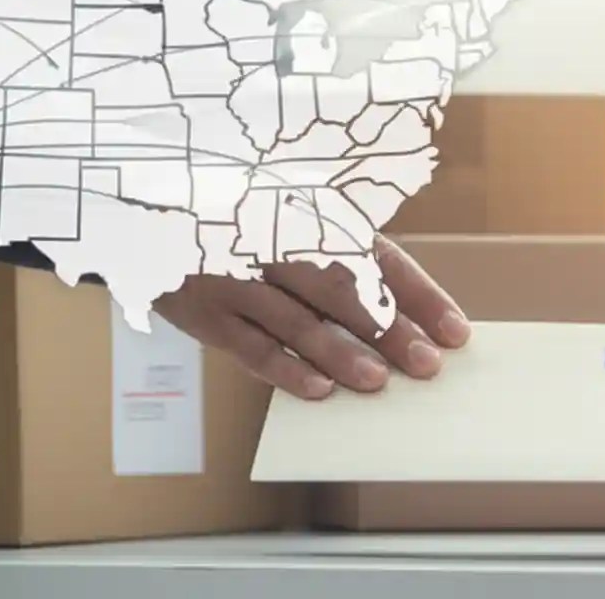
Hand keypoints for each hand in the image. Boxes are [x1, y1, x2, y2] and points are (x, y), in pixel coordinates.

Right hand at [151, 235, 469, 399]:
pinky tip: (318, 390)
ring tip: (378, 382)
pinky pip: (250, 345)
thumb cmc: (240, 225)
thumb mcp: (292, 222)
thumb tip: (403, 320)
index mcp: (310, 214)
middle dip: (389, 328)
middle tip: (427, 364)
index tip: (455, 331)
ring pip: (297, 320)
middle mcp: (275, 241)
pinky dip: (284, 369)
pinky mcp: (204, 311)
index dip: (419, 295)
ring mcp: (236, 276)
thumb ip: (342, 262)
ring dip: (340, 353)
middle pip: (343, 288)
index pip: (377, 255)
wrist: (150, 214)